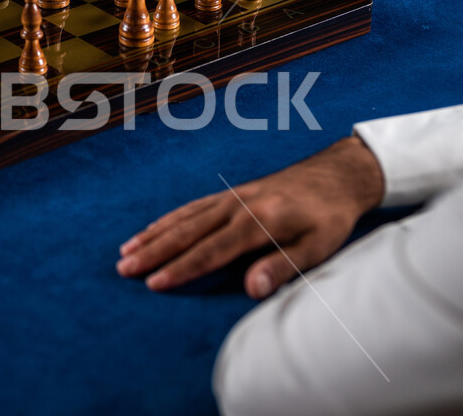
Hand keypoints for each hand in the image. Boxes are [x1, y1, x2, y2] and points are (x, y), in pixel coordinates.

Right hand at [116, 136, 384, 298]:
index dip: (181, 269)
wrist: (338, 175)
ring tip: (126, 251)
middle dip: (154, 252)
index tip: (154, 283)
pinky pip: (193, 206)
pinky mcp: (232, 193)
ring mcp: (232, 197)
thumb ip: (282, 266)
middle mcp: (238, 206)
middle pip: (188, 233)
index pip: (211, 251)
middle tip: (124, 268)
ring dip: (154, 234)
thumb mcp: (318, 246)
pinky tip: (152, 228)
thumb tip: (250, 289)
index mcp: (258, 221)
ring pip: (184, 218)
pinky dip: (169, 218)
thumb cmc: (330, 217)